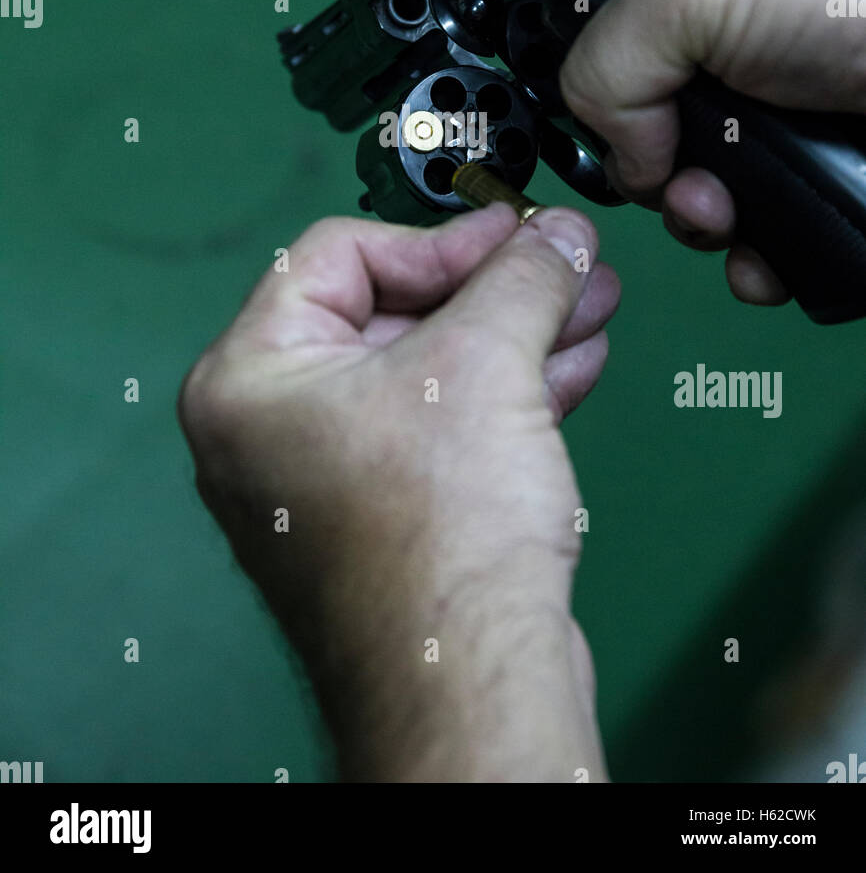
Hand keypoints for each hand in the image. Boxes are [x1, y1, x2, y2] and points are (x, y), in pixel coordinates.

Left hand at [179, 202, 619, 781]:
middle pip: (389, 312)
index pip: (338, 254)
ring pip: (428, 373)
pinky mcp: (384, 524)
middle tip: (562, 262)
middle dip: (493, 286)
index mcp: (249, 377)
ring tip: (589, 305)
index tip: (513, 230)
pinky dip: (506, 394)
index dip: (437, 235)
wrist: (470, 682)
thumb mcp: (486, 360)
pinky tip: (573, 365)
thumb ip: (522, 275)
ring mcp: (326, 483)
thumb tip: (555, 233)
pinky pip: (442, 430)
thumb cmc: (438, 533)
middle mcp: (271, 429)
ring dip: (515, 334)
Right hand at [560, 0, 865, 305]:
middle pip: (669, 145)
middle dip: (671, 187)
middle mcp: (750, 55)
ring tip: (741, 232)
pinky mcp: (847, 178)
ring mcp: (804, 120)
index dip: (618, 119)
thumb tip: (627, 156)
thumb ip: (611, 60)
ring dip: (716, 235)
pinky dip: (769, 262)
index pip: (624, 63)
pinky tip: (775, 265)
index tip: (641, 153)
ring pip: (726, 202)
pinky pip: (787, 236)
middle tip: (704, 194)